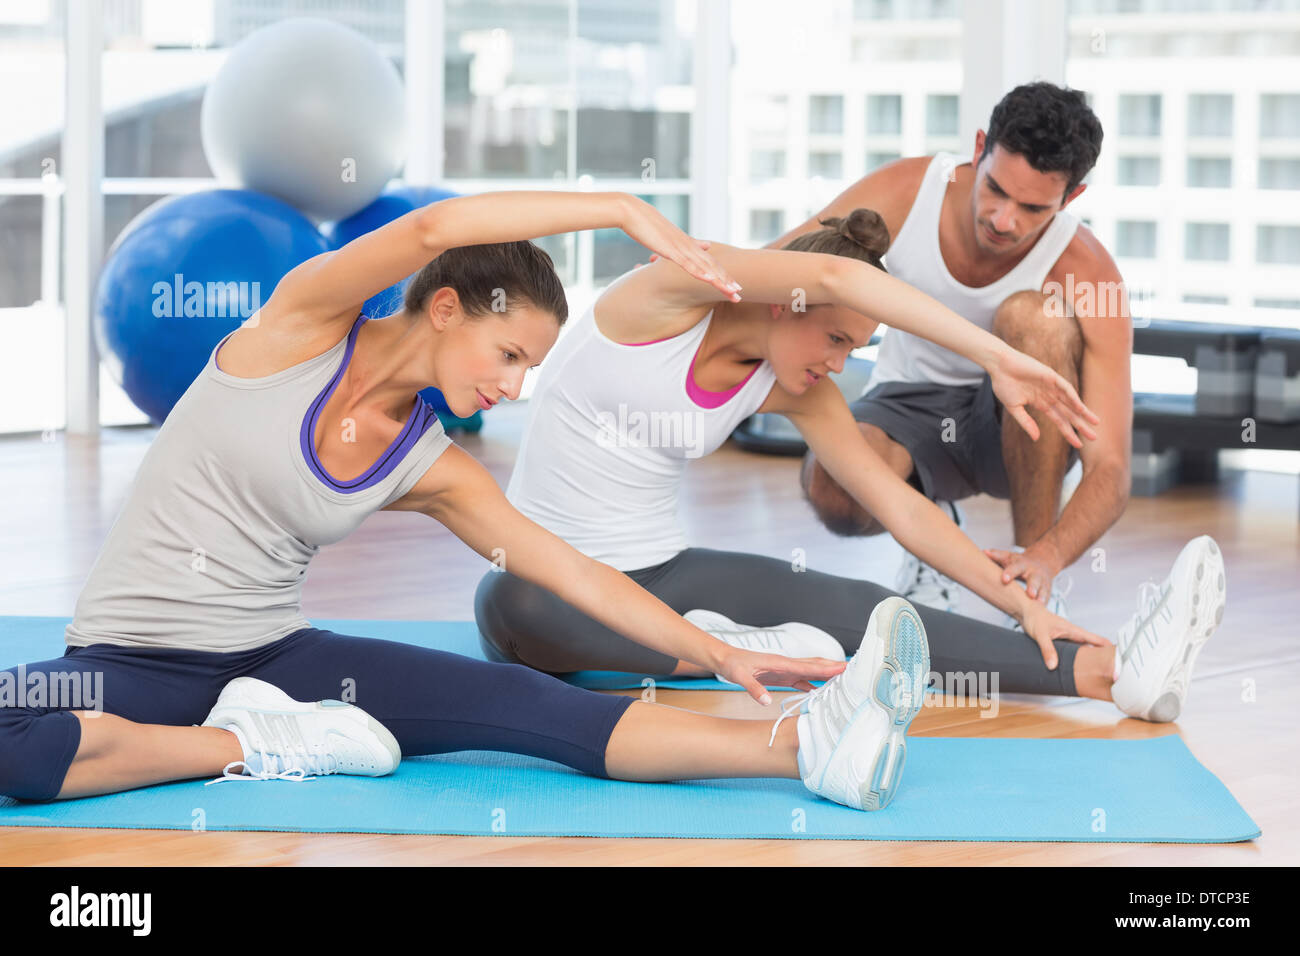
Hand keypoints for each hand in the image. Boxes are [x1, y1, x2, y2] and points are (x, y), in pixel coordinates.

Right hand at [618, 198, 741, 300]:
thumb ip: (691, 243)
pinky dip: (701, 272)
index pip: (710, 262)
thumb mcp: (673, 237)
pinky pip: (688, 263)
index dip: (723, 275)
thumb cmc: (649, 225)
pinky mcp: (671, 250)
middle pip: (713, 266)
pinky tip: (711, 280)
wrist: (633, 212)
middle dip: (727, 281)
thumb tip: (707, 245)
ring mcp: (681, 247)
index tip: (735, 287)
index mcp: (690, 244)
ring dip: (719, 280)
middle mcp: (690, 245)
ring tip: (732, 292)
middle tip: (739, 295)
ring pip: (705, 266)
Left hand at [713, 647, 846, 704]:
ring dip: (827, 675)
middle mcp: (786, 664)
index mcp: (780, 663)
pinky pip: (802, 679)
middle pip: (815, 665)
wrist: (725, 658)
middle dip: (834, 668)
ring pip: (811, 672)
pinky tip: (822, 691)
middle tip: (854, 671)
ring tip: (845, 681)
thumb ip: (754, 689)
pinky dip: (814, 684)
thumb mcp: (740, 677)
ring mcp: (785, 670)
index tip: (844, 668)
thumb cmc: (733, 665)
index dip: (826, 668)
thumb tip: (766, 701)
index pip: (807, 666)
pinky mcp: (782, 676)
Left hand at [984, 543, 1059, 601]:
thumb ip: (997, 555)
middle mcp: (1034, 573)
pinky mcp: (1047, 590)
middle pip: (1034, 579)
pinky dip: (1044, 604)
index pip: (1016, 568)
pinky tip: (1042, 610)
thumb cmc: (1020, 563)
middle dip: (1032, 587)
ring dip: (1041, 596)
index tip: (1004, 579)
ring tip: (1039, 603)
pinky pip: (1047, 598)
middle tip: (1030, 594)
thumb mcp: (1009, 557)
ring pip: (1043, 589)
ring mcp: (1042, 582)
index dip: (1010, 573)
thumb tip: (984, 552)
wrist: (1041, 561)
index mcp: (1022, 564)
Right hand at [986, 344, 1099, 448]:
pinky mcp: (1051, 376)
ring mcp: (1051, 386)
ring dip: (1083, 412)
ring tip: (1095, 423)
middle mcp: (1049, 395)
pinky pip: (1065, 388)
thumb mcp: (1014, 408)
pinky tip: (1080, 408)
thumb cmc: (1003, 384)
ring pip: (1071, 402)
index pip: (1059, 420)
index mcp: (1041, 403)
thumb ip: (1026, 422)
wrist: (999, 365)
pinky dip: (1073, 398)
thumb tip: (1036, 438)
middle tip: (1094, 438)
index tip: (1078, 444)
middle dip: (1081, 425)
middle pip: (1069, 413)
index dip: (1068, 432)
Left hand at [1017, 600, 1111, 669]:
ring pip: (1085, 651)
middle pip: (1095, 648)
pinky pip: (1076, 653)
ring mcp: (1070, 639)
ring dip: (1093, 660)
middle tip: (1114, 673)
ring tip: (1102, 675)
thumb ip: (1047, 649)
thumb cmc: (1035, 619)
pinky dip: (1080, 660)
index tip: (1121, 659)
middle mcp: (1075, 635)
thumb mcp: (1040, 635)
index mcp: (1075, 631)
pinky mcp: (1063, 643)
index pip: (1097, 640)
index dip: (1110, 649)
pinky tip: (1081, 670)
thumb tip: (1053, 666)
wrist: (1027, 612)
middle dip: (1104, 659)